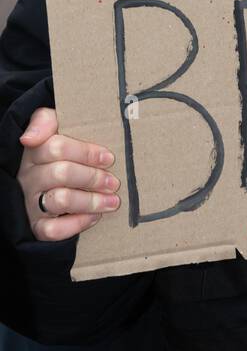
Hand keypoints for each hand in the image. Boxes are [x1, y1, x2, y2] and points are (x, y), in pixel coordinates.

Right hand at [16, 106, 120, 240]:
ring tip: (112, 201)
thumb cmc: (56, 154)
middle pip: (61, 173)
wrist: (40, 187)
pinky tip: (94, 217)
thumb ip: (44, 121)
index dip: (86, 152)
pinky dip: (77, 224)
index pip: (56, 147)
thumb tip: (29, 138)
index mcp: (34, 152)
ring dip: (90, 201)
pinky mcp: (37, 226)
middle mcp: (30, 178)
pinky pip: (54, 230)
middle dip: (93, 177)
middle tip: (114, 182)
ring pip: (60, 200)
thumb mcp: (51, 130)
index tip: (109, 158)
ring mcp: (32, 203)